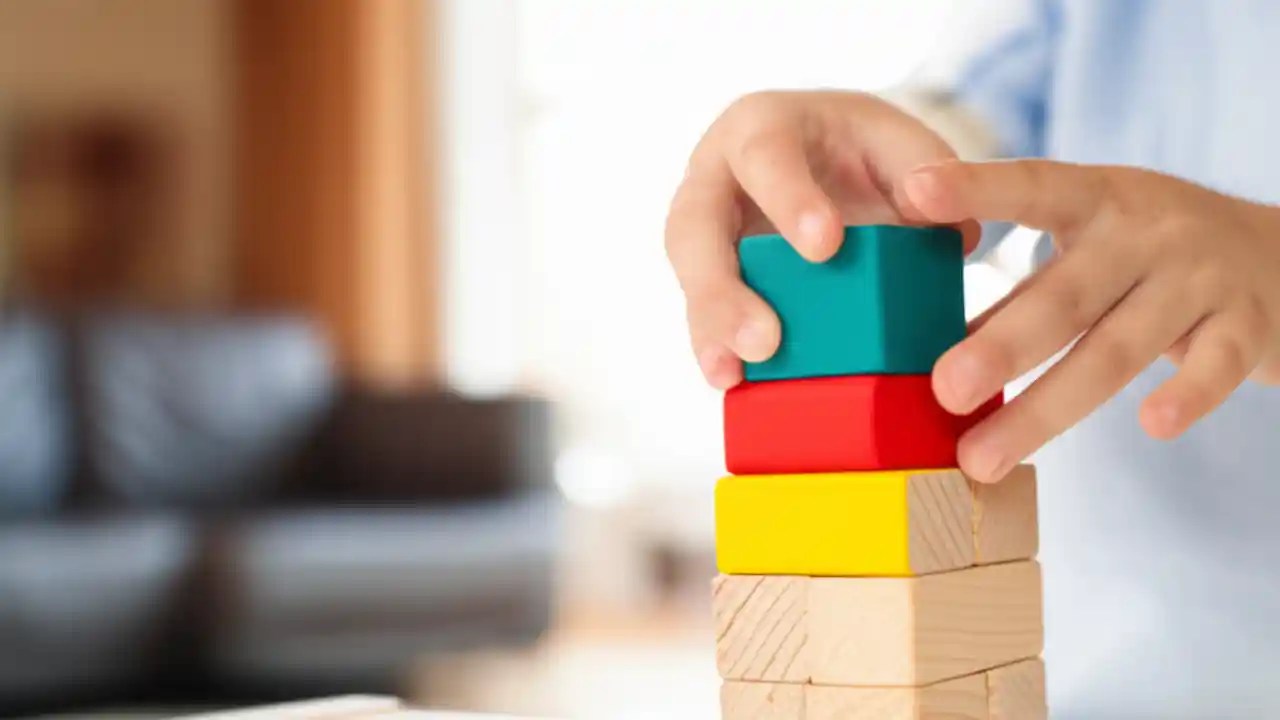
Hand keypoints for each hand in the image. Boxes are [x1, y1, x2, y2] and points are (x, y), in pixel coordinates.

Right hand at [665, 91, 977, 388]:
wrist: (833, 164)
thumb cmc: (863, 149)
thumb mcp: (898, 140)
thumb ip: (922, 166)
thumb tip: (936, 215)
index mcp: (760, 126)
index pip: (764, 156)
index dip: (788, 200)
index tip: (826, 247)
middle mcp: (714, 177)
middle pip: (694, 227)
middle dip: (722, 286)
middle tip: (765, 341)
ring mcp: (704, 232)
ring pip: (688, 278)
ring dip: (709, 329)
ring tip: (732, 376)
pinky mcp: (708, 280)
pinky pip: (702, 316)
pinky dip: (716, 351)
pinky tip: (735, 386)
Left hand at [899, 160, 1279, 482]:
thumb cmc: (1148, 256)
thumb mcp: (1090, 249)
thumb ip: (1020, 293)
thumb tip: (935, 355)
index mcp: (1095, 200)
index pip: (1032, 187)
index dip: (976, 187)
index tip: (914, 191)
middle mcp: (1146, 232)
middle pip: (1064, 296)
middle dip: (1000, 348)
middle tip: (943, 390)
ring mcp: (1199, 278)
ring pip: (1117, 347)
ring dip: (1045, 407)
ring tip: (983, 456)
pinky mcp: (1247, 325)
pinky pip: (1216, 365)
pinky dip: (1187, 395)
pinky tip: (1152, 425)